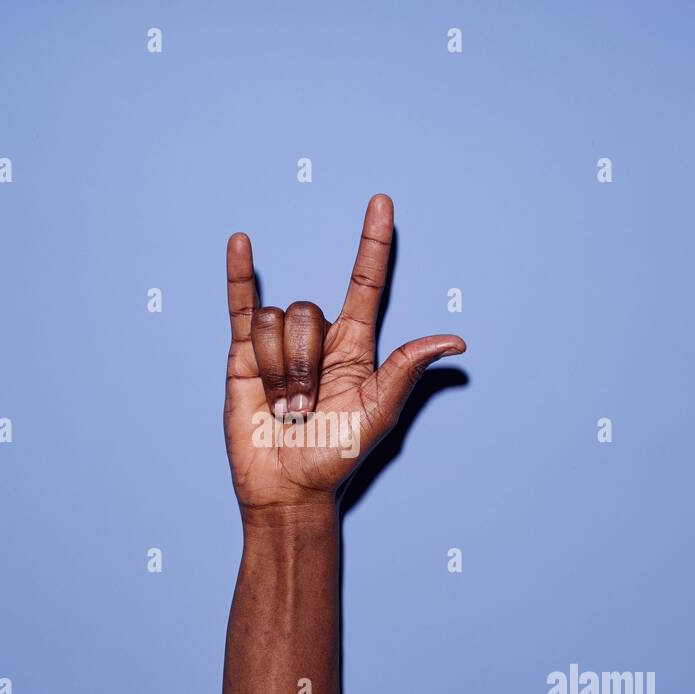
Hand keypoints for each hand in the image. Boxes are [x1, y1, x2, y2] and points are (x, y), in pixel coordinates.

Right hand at [223, 194, 465, 512]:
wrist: (286, 488)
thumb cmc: (336, 457)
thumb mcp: (378, 415)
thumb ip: (407, 372)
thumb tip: (455, 340)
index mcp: (356, 347)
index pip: (366, 283)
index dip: (374, 243)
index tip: (382, 203)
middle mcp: (318, 338)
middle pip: (307, 312)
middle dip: (302, 363)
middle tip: (305, 409)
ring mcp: (279, 345)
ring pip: (274, 321)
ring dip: (277, 369)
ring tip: (283, 407)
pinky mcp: (243, 356)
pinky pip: (241, 306)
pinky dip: (239, 274)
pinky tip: (240, 244)